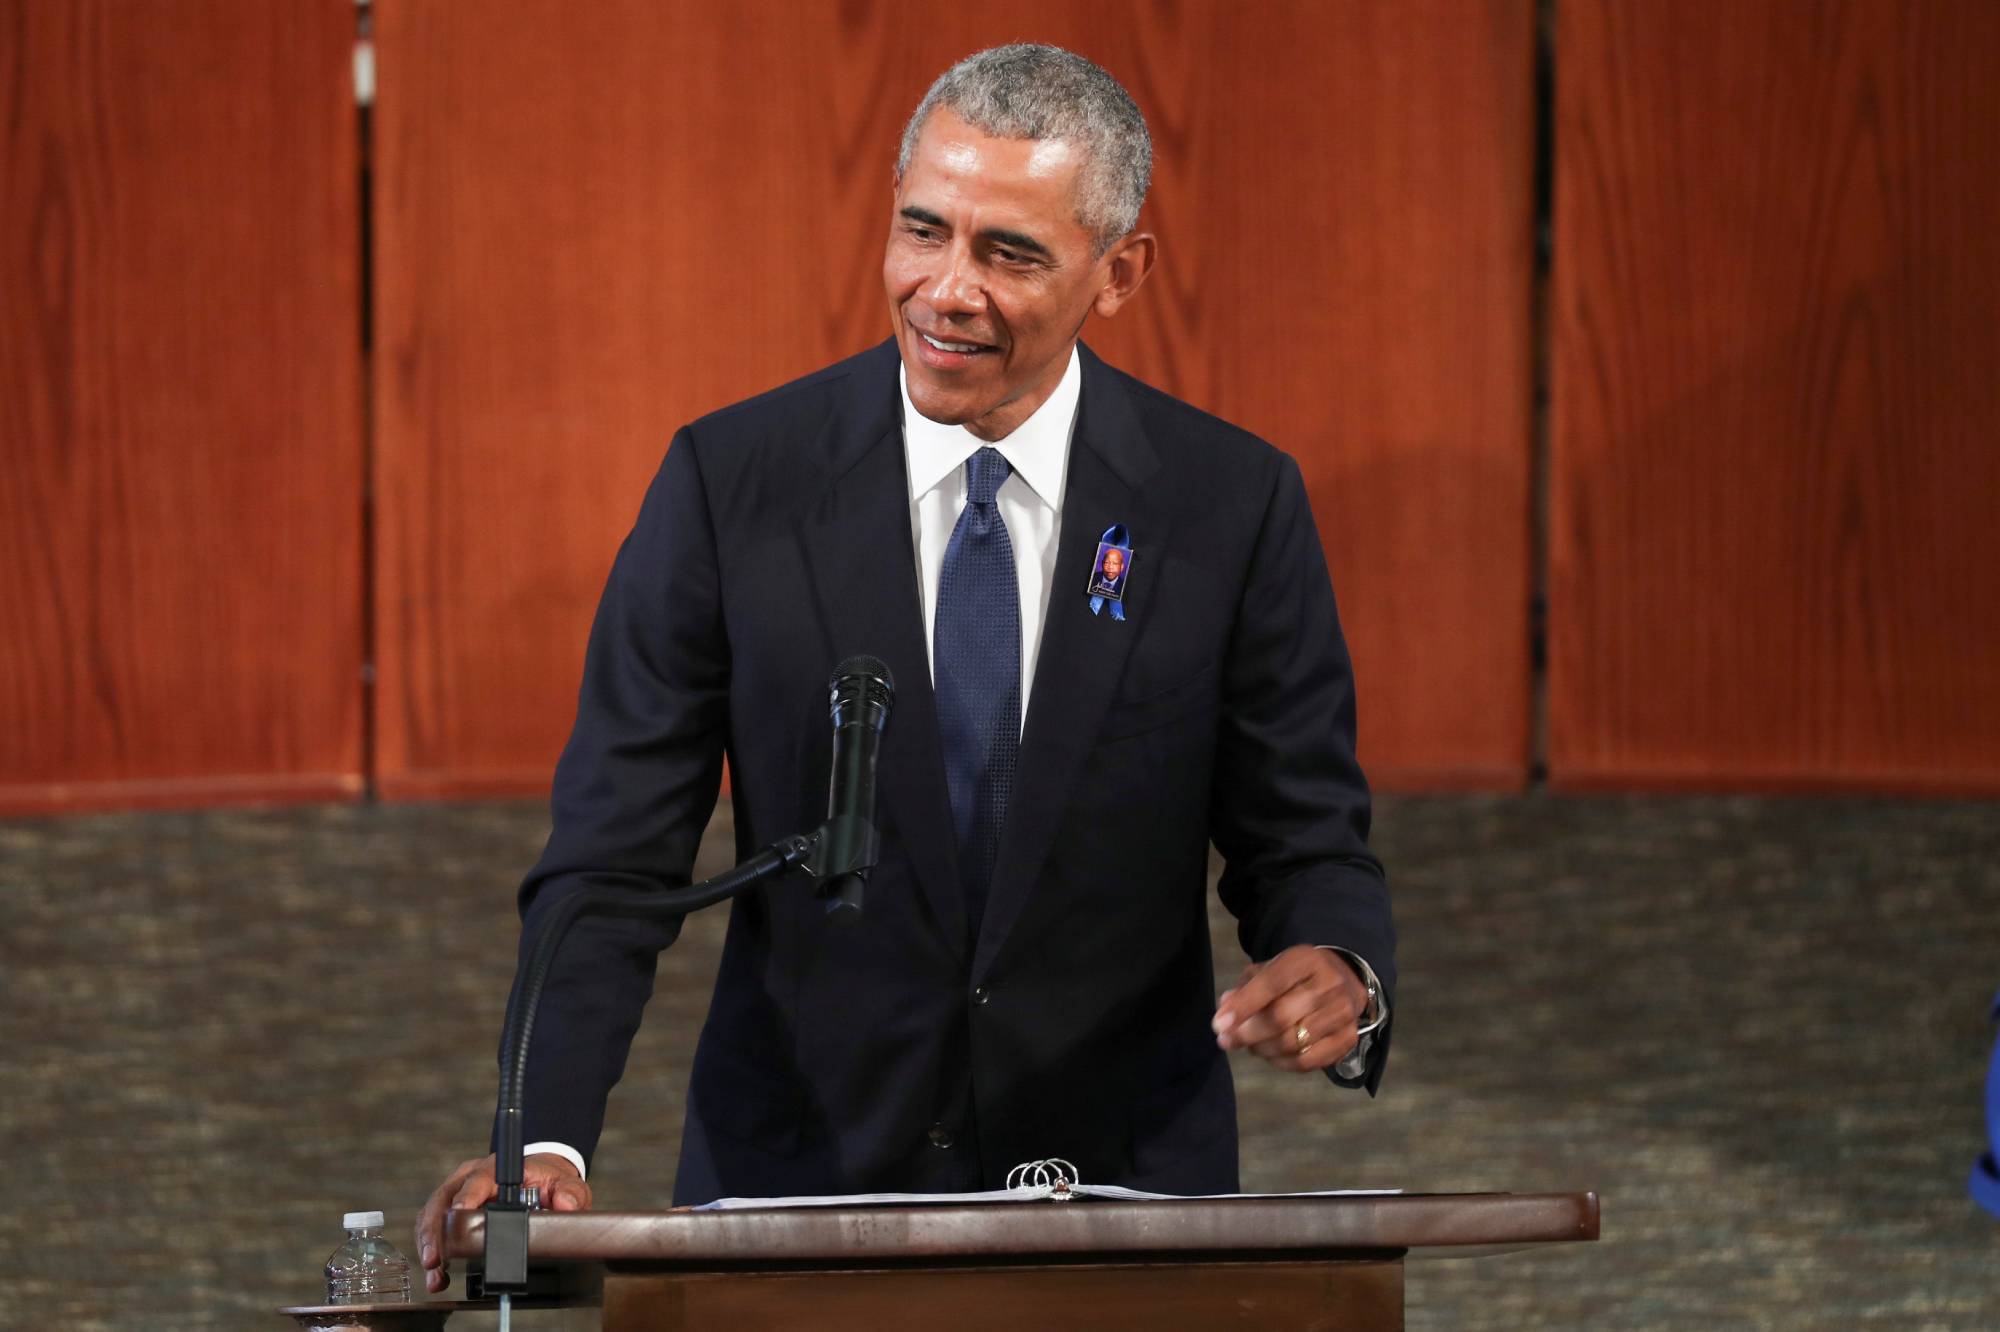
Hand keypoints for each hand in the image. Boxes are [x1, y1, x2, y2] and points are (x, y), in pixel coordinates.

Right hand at [414, 1152, 591, 1293]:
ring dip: (430, 1246)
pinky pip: (433, 1227)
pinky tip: (437, 1275)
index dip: (465, 1197)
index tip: (460, 1215)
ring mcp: (457, 1192)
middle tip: (435, 1260)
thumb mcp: (566, 1183)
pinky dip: (433, 1250)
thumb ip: (570, 1193)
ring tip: (435, 1277)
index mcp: (496, 1168)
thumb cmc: (548, 1180)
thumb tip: (565, 1205)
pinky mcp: (451, 1209)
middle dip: (436, 1232)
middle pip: (443, 1200)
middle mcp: (470, 1177)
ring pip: (432, 1215)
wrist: (540, 1178)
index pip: (476, 1179)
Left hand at [1211, 944, 1365, 1072]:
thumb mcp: (1272, 969)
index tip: (1218, 1024)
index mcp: (1306, 960)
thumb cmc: (1297, 977)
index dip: (1243, 1005)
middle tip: (1226, 1040)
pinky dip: (1281, 1062)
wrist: (1344, 981)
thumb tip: (1225, 1007)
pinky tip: (1270, 1054)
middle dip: (1247, 1034)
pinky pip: (1308, 1062)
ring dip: (1262, 1049)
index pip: (1272, 983)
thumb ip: (1246, 986)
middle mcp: (1330, 984)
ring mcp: (1343, 1013)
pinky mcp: (1348, 1039)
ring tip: (1249, 1045)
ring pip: (1293, 1043)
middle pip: (1282, 1018)